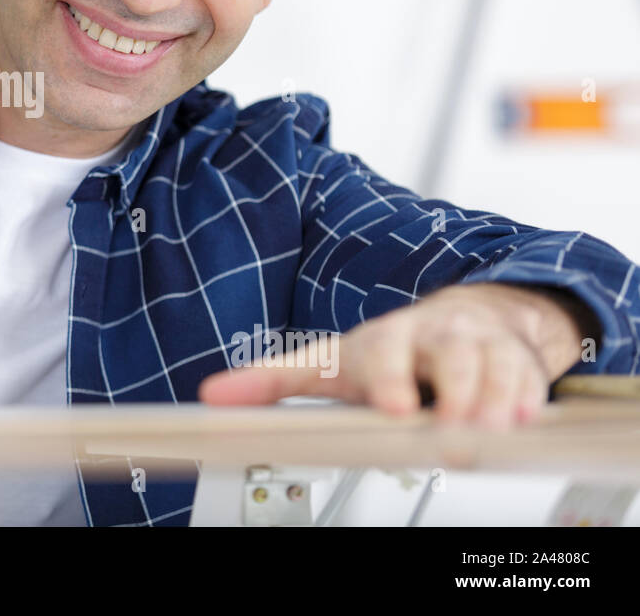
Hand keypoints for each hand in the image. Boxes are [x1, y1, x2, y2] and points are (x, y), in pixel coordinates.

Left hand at [198, 283, 591, 427]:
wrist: (465, 316)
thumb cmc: (394, 350)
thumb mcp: (330, 363)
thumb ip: (271, 381)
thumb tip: (212, 395)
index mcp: (387, 339)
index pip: (386, 354)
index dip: (390, 378)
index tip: (393, 405)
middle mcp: (435, 339)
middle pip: (449, 358)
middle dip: (453, 391)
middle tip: (450, 425)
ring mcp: (481, 349)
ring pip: (495, 367)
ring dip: (495, 399)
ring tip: (490, 428)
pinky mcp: (519, 364)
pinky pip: (530, 378)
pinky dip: (529, 399)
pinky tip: (525, 418)